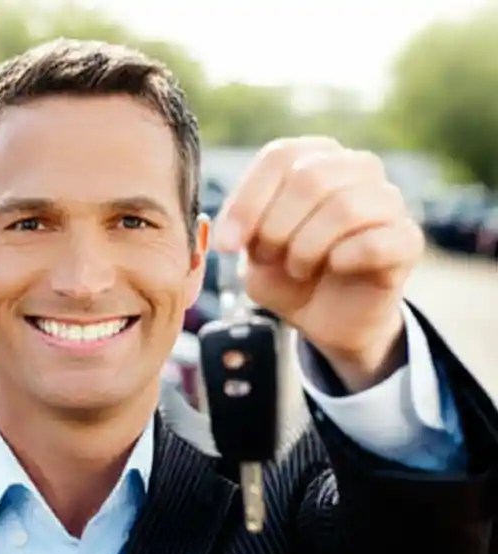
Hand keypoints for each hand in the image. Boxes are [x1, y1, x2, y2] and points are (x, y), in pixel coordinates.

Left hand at [213, 137, 422, 391]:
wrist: (326, 317)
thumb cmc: (288, 272)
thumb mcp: (252, 248)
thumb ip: (242, 229)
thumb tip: (230, 233)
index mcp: (316, 157)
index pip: (280, 157)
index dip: (247, 202)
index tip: (227, 244)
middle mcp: (357, 167)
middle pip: (309, 178)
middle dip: (275, 227)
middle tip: (269, 257)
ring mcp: (388, 201)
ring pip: (344, 207)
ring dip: (306, 247)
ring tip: (298, 268)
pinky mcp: (407, 240)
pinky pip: (375, 241)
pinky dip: (342, 260)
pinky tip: (334, 269)